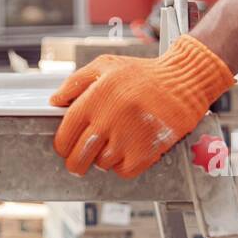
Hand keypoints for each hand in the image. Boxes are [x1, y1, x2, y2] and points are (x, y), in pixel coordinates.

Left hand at [50, 35, 234, 177]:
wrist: (183, 80)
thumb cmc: (143, 73)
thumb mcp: (104, 65)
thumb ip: (75, 82)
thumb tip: (54, 102)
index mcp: (94, 100)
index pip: (65, 135)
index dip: (62, 146)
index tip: (66, 147)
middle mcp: (108, 121)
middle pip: (79, 158)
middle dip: (76, 162)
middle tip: (80, 160)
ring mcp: (128, 138)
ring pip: (102, 165)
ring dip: (103, 159)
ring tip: (114, 144)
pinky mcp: (147, 152)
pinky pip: (124, 172)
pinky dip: (123, 166)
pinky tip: (128, 151)